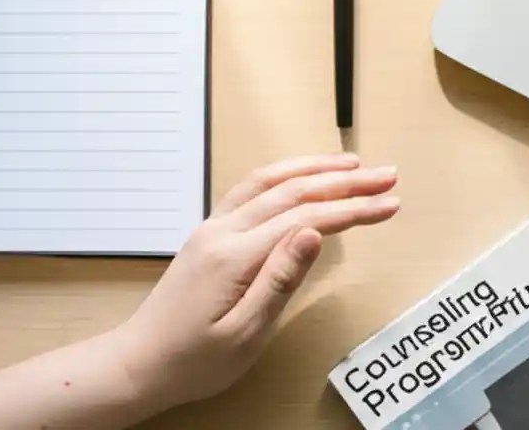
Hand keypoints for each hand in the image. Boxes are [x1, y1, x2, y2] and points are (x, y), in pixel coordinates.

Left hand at [112, 154, 399, 409]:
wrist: (138, 364)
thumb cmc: (193, 361)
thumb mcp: (244, 334)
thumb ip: (280, 280)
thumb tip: (314, 233)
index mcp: (234, 256)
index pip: (305, 218)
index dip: (352, 208)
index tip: (390, 204)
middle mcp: (222, 230)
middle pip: (293, 191)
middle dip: (345, 181)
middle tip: (388, 176)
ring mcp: (213, 227)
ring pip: (270, 181)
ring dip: (314, 168)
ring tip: (352, 164)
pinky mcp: (210, 233)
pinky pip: (251, 190)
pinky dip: (285, 175)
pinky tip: (302, 176)